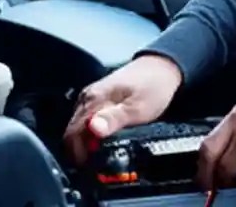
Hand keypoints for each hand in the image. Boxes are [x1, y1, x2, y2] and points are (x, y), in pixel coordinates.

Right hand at [63, 54, 182, 165]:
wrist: (163, 67)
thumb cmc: (153, 87)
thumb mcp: (137, 108)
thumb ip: (114, 119)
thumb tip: (93, 129)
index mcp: (93, 99)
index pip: (73, 133)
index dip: (78, 154)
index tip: (89, 169)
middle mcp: (87, 97)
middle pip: (72, 131)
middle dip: (79, 151)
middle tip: (93, 168)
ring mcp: (91, 96)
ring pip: (78, 126)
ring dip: (83, 143)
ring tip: (98, 158)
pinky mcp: (98, 98)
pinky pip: (85, 120)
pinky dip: (89, 134)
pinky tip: (101, 142)